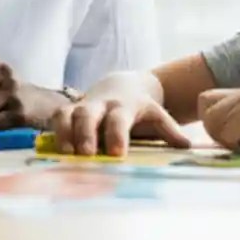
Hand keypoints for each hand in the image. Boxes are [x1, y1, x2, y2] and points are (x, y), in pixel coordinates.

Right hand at [51, 93, 190, 156]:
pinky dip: (53, 132)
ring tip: (66, 153)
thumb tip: (187, 146)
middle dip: (86, 134)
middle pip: (88, 114)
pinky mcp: (67, 111)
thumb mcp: (156, 114)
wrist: (119, 85)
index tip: (116, 154)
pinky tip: (53, 151)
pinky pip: (56, 118)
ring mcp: (81, 107)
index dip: (116, 135)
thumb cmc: (138, 107)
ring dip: (64, 133)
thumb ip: (169, 129)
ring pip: (67, 114)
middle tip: (87, 154)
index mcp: (123, 107)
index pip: (118, 119)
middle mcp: (99, 105)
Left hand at [198, 86, 239, 154]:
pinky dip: (237, 145)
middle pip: (204, 110)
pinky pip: (227, 133)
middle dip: (214, 132)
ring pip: (212, 123)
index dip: (211, 121)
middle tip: (238, 145)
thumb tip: (230, 147)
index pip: (206, 100)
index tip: (230, 139)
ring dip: (226, 140)